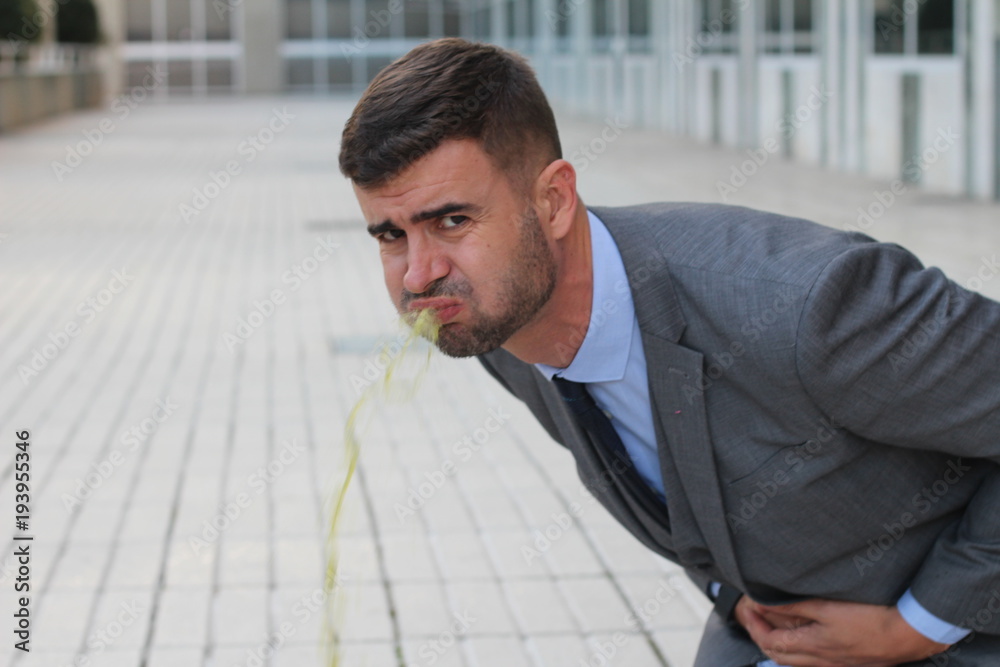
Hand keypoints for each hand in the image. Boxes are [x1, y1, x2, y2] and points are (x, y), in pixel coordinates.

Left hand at [733, 596, 949, 666]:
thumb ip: (794, 607)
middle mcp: (822, 662)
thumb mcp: (826, 608)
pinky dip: (801, 652)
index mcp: (813, 648)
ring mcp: (836, 665)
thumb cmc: (870, 618)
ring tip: (775, 627)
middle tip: (756, 619)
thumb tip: (765, 603)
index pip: (771, 643)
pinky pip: (815, 663)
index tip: (749, 609)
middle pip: (781, 657)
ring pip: (798, 662)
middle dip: (763, 638)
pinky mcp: (850, 663)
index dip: (755, 627)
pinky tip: (806, 641)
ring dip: (781, 646)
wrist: (909, 635)